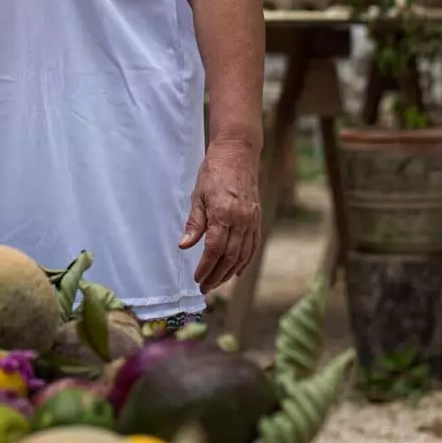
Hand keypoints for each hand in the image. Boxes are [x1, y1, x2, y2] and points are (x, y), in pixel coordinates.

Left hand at [180, 140, 260, 292]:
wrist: (238, 153)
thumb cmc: (214, 172)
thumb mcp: (198, 196)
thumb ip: (194, 223)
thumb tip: (184, 246)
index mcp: (223, 214)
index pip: (214, 250)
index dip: (206, 268)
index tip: (197, 279)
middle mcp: (240, 220)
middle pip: (229, 257)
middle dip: (216, 276)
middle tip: (205, 288)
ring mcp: (251, 220)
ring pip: (242, 255)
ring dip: (229, 273)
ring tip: (217, 283)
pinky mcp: (257, 218)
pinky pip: (252, 246)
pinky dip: (245, 261)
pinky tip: (236, 271)